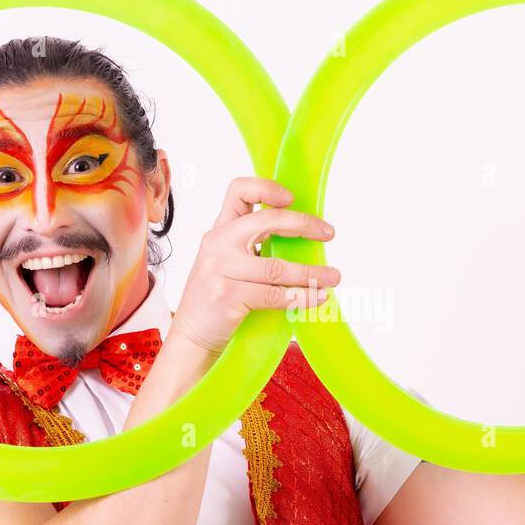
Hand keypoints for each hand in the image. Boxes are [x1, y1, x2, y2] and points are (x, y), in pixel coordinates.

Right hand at [169, 177, 340, 354]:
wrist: (192, 336)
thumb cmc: (216, 299)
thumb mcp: (227, 262)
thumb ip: (251, 245)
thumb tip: (300, 238)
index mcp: (220, 230)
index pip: (239, 191)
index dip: (267, 188)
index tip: (292, 199)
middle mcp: (218, 243)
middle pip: (267, 220)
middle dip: (303, 225)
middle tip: (328, 233)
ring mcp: (221, 269)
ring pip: (277, 266)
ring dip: (311, 273)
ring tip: (332, 277)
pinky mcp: (229, 296)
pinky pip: (275, 295)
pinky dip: (301, 296)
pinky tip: (316, 298)